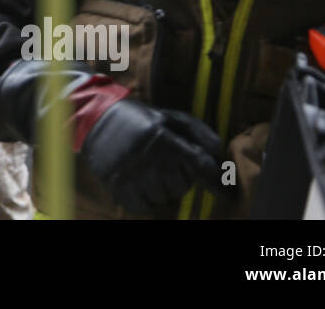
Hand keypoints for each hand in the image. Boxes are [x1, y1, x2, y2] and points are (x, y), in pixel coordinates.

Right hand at [80, 99, 225, 214]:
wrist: (94, 119)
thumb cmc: (137, 118)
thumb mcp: (168, 117)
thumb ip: (197, 131)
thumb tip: (219, 154)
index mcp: (165, 139)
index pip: (200, 167)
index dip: (217, 183)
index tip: (230, 196)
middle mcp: (150, 159)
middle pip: (183, 186)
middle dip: (180, 178)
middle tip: (167, 164)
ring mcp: (133, 175)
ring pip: (165, 198)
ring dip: (164, 189)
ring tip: (152, 172)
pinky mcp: (118, 187)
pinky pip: (144, 207)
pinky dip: (147, 201)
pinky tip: (142, 185)